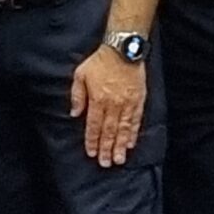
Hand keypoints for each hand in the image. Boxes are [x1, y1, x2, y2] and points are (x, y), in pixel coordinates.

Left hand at [69, 46, 146, 166]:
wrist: (123, 49)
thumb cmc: (99, 61)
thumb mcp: (80, 75)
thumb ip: (77, 96)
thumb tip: (74, 114)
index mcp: (98, 99)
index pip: (94, 125)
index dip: (92, 140)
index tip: (91, 153)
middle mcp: (114, 104)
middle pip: (109, 131)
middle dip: (107, 148)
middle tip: (106, 163)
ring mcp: (128, 103)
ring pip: (124, 129)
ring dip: (121, 145)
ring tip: (120, 159)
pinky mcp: (139, 100)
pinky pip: (136, 120)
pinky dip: (134, 133)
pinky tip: (131, 143)